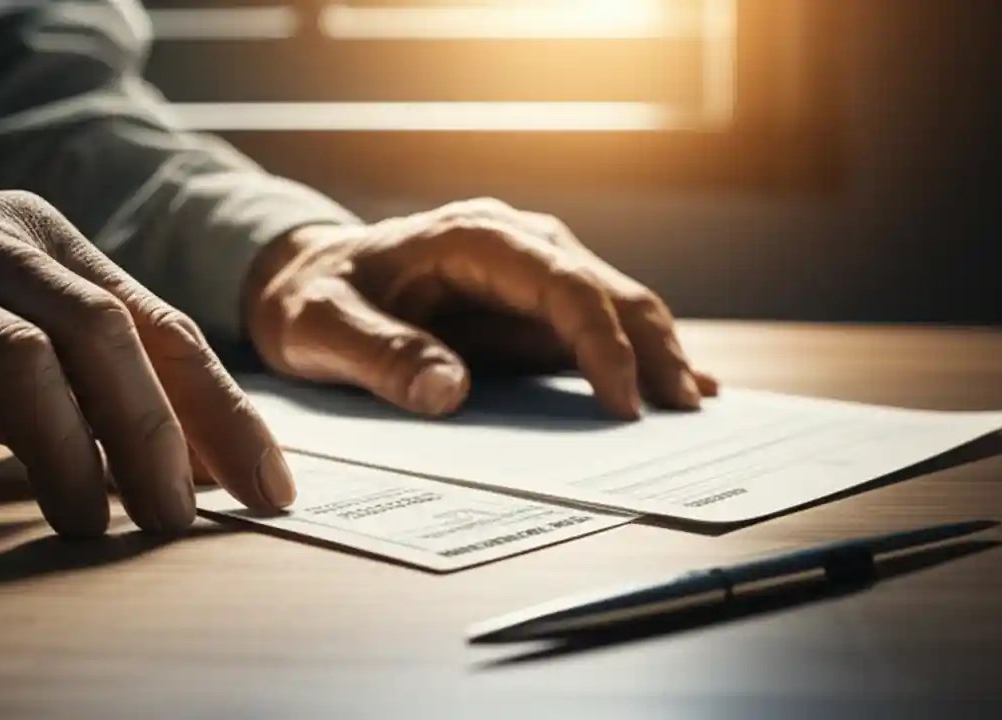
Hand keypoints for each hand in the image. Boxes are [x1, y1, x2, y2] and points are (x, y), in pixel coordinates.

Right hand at [0, 181, 293, 534]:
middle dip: (156, 436)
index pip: (158, 324)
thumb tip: (193, 460)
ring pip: (16, 357)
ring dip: (67, 452)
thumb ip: (82, 378)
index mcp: (39, 238)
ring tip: (86, 525)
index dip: (222, 410)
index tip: (269, 488)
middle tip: (175, 521)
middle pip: (101, 334)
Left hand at [245, 198, 716, 418]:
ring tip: (692, 407)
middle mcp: (515, 243)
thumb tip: (449, 392)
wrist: (308, 279)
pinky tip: (679, 383)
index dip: (598, 341)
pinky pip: (595, 324)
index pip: (558, 283)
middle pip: (604, 289)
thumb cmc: (314, 299)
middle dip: (651, 348)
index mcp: (470, 238)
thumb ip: (378, 355)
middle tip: (685, 413)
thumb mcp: (320, 329)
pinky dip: (636, 354)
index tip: (620, 403)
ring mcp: (531, 269)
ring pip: (614, 304)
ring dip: (656, 352)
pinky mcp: (532, 300)